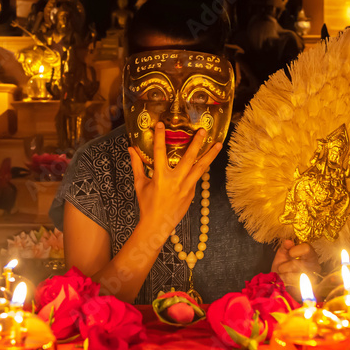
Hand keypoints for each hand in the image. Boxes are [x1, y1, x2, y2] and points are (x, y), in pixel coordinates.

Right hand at [129, 123, 221, 241]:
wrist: (158, 225)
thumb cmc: (147, 204)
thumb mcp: (140, 184)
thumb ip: (137, 165)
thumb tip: (131, 149)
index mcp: (160, 177)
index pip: (159, 152)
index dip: (160, 137)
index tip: (161, 124)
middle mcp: (176, 181)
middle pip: (189, 158)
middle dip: (196, 143)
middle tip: (202, 131)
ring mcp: (186, 187)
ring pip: (201, 168)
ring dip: (210, 155)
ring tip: (218, 144)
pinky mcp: (192, 193)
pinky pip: (197, 178)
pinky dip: (201, 168)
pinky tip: (206, 160)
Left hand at [272, 240, 320, 297]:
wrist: (280, 282)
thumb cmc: (282, 266)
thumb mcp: (282, 254)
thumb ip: (285, 247)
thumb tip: (288, 242)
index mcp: (310, 254)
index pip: (307, 248)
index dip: (295, 250)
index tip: (290, 254)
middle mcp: (315, 265)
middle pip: (299, 263)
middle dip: (286, 266)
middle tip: (281, 268)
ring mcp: (313, 278)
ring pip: (297, 275)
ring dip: (285, 276)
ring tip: (282, 275)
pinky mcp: (309, 289)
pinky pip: (296, 285)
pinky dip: (287, 283)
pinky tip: (285, 282)